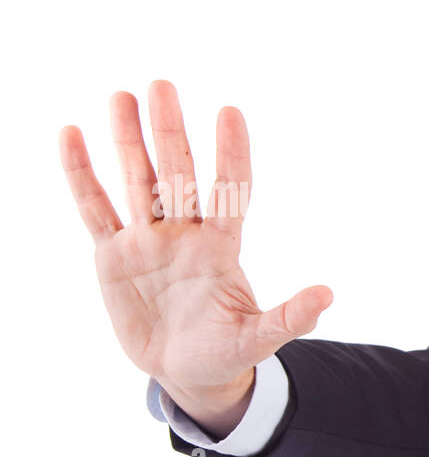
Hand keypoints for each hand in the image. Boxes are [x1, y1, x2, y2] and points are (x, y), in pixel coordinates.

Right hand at [59, 80, 332, 397]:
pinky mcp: (112, 256)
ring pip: (135, 181)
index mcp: (221, 249)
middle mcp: (184, 235)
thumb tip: (328, 295)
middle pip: (176, 174)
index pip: (229, 191)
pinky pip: (94, 208)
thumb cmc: (227, 352)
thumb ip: (289, 317)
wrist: (187, 371)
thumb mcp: (258, 339)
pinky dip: (81, 175)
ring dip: (127, 141)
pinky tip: (71, 134)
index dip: (231, 154)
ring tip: (121, 96)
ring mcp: (147, 241)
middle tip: (162, 84)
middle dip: (169, 133)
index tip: (230, 112)